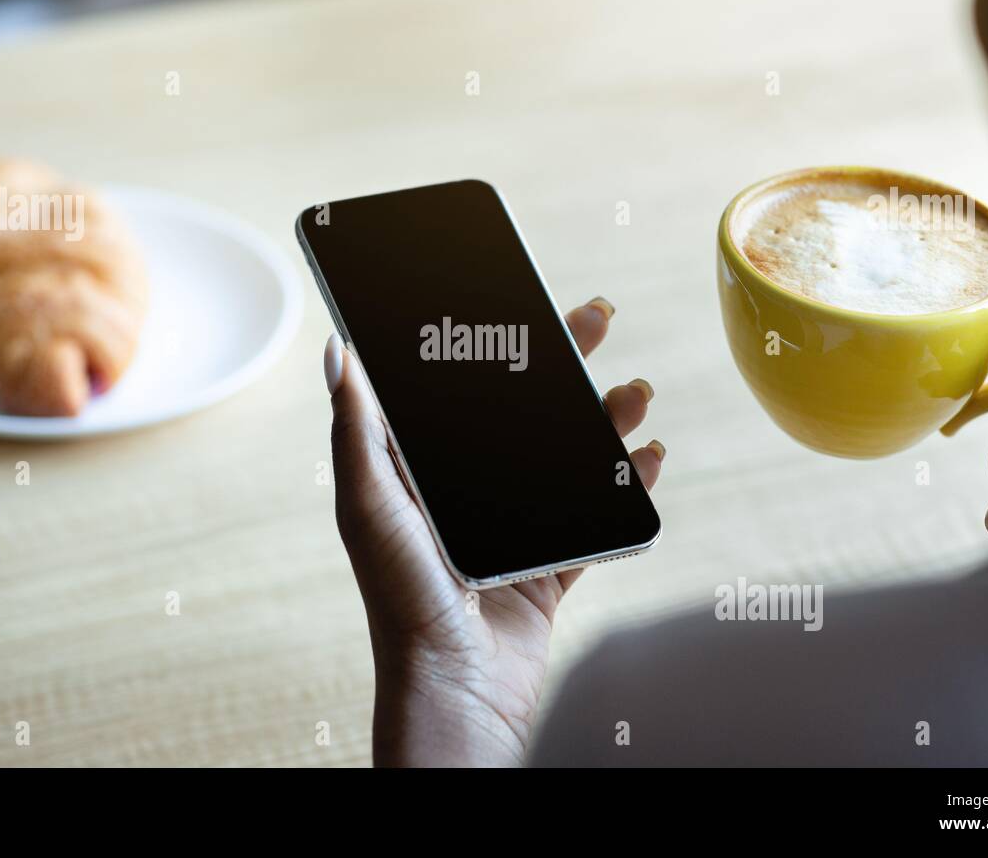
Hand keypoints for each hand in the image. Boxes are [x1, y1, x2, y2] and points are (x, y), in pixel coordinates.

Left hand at [323, 297, 663, 766]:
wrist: (458, 690)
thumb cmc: (402, 599)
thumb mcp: (369, 504)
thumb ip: (358, 429)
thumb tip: (338, 349)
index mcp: (420, 471)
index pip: (459, 388)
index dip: (489, 341)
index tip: (519, 297)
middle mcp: (466, 492)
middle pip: (521, 410)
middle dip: (561, 361)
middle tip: (595, 316)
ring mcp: (512, 526)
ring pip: (567, 455)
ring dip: (605, 416)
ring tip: (636, 392)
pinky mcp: (549, 564)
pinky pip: (596, 515)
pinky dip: (628, 484)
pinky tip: (649, 456)